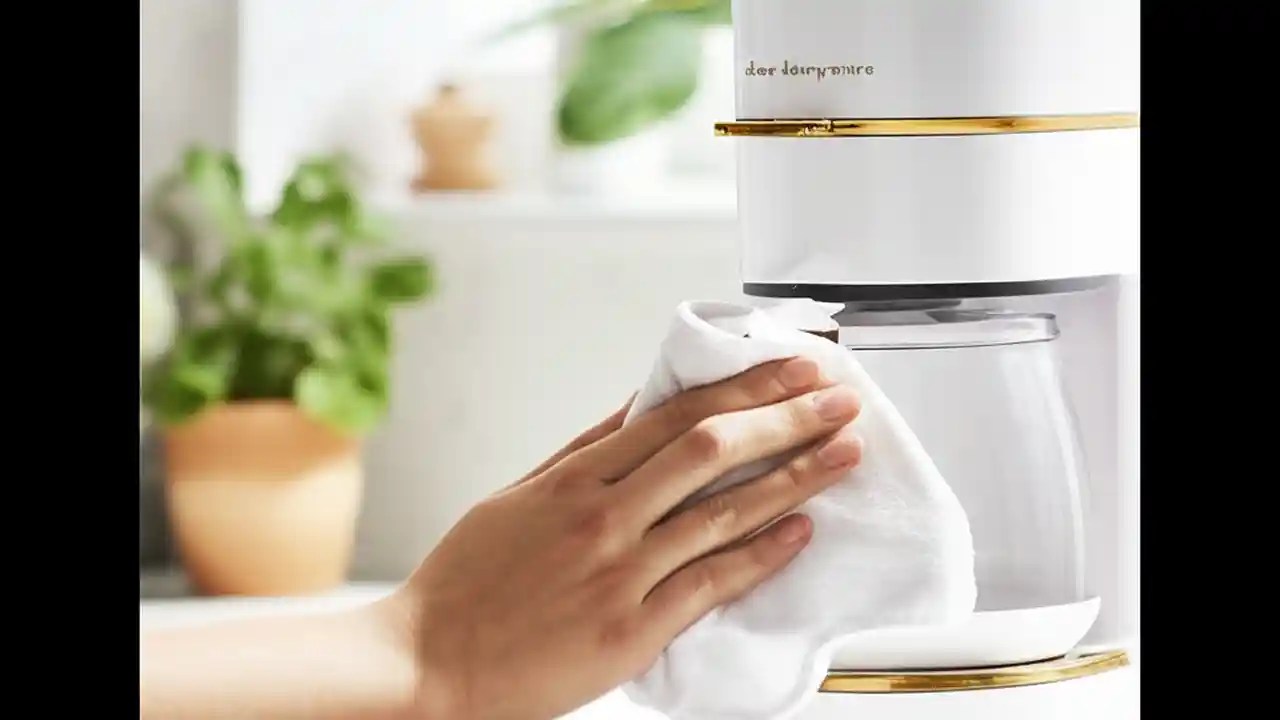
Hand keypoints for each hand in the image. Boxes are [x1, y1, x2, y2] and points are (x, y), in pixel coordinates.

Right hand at [388, 357, 863, 718]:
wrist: (427, 664)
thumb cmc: (465, 586)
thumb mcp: (518, 497)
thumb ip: (584, 452)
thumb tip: (639, 409)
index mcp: (573, 479)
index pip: (676, 414)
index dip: (744, 387)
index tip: (790, 369)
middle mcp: (601, 517)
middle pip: (712, 450)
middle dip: (785, 418)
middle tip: (836, 401)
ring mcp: (619, 573)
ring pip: (723, 512)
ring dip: (794, 478)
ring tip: (841, 456)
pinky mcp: (632, 629)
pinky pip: (711, 583)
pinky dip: (761, 554)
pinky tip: (799, 532)